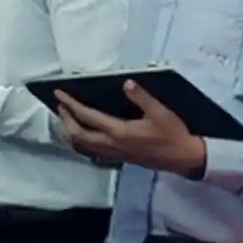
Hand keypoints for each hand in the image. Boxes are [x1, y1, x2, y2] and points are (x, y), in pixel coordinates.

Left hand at [55, 80, 206, 177]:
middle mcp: (110, 144)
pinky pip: (89, 151)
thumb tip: (126, 83)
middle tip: (61, 104)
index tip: (58, 94)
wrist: (183, 159)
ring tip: (65, 118)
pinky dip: (78, 142)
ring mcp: (112, 153)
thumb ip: (142, 97)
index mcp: (118, 131)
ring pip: (80, 145)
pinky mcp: (117, 158)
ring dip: (68, 131)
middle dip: (65, 118)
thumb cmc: (173, 134)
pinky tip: (80, 134)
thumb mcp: (161, 112)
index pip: (86, 116)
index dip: (70, 104)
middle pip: (76, 134)